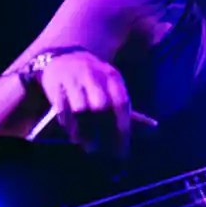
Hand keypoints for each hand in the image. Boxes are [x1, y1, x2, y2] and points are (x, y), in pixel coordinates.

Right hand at [32, 50, 151, 155]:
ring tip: (88, 146)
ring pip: (81, 109)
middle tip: (105, 150)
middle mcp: (94, 75)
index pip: (121, 103)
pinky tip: (74, 135)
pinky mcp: (55, 84)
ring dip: (85, 131)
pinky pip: (62, 109)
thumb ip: (122, 105)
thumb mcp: (110, 85)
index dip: (122, 128)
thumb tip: (150, 126)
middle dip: (104, 131)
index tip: (122, 149)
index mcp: (112, 76)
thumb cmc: (93, 78)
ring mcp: (73, 79)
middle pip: (101, 106)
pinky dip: (69, 125)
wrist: (64, 56)